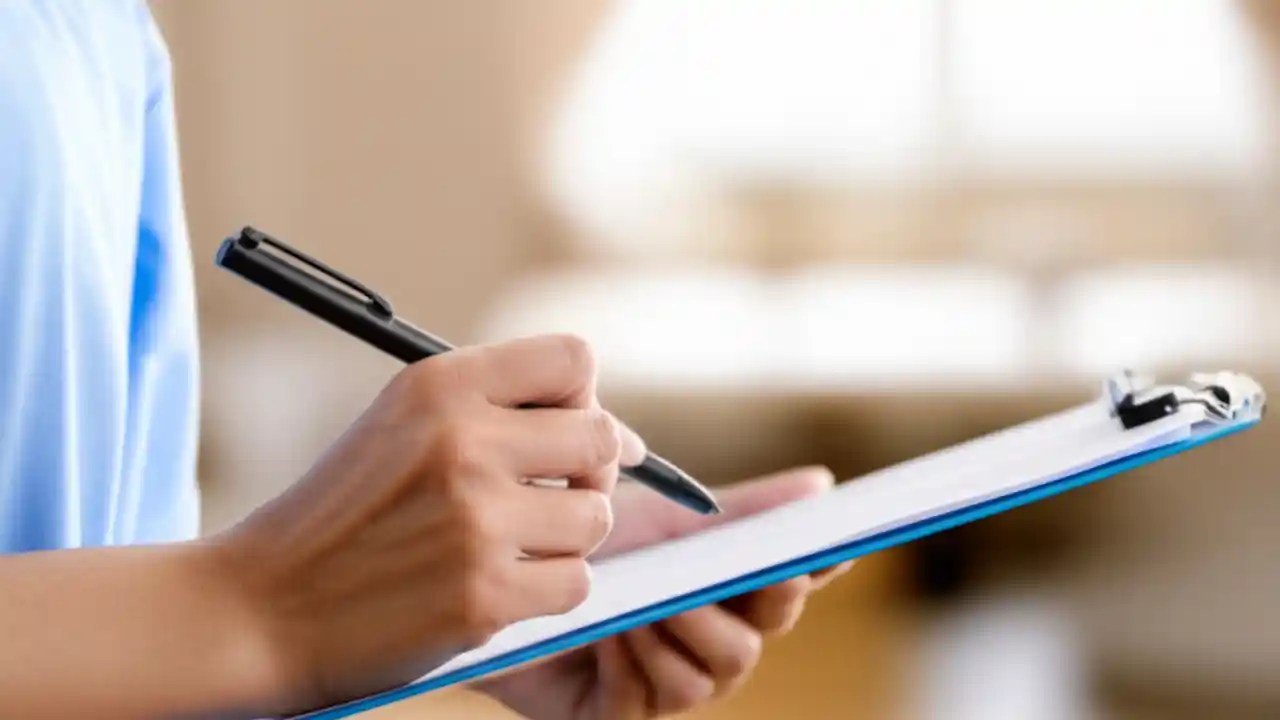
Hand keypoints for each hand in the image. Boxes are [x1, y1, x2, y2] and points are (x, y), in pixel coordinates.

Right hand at [209, 335, 625, 715]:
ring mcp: (476, 522)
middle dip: (589, 471)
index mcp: (441, 386)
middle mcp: (463, 443)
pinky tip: (495, 586)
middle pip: (600, 437)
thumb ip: (503, 409)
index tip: (565, 433)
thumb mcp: (404, 422)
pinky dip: (546, 590)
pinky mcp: (484, 596)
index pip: (574, 360)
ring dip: (564, 538)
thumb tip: (627, 441)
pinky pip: (575, 583)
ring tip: (505, 544)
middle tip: (548, 496)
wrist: (264, 606)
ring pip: (595, 517)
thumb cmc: (348, 511)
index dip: (582, 398)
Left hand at [477, 466, 851, 718]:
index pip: (785, 595)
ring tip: (633, 603)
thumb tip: (822, 485)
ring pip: (701, 681)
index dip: (806, 579)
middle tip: (700, 581)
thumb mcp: (669, 518)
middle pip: (747, 647)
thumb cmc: (599, 547)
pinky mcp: (616, 717)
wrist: (511, 573)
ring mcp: (665, 689)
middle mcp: (708, 651)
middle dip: (720, 614)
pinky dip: (626, 661)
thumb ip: (745, 509)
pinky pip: (640, 703)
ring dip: (667, 635)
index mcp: (732, 601)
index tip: (808, 559)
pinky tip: (607, 630)